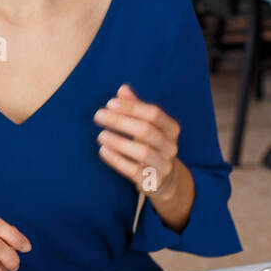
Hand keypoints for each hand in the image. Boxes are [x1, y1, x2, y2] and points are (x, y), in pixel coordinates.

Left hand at [93, 84, 181, 201]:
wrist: (165, 181)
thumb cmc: (152, 146)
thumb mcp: (147, 127)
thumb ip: (136, 108)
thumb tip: (123, 88)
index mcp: (171, 129)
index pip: (154, 113)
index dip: (132, 107)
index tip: (110, 103)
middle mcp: (170, 147)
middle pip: (146, 130)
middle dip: (120, 121)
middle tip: (98, 115)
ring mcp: (163, 165)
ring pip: (143, 152)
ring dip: (119, 141)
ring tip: (100, 135)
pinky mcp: (152, 182)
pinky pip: (134, 170)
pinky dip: (117, 160)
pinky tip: (103, 150)